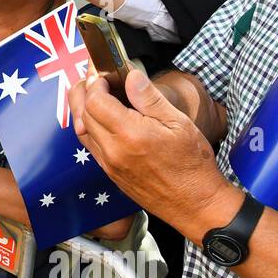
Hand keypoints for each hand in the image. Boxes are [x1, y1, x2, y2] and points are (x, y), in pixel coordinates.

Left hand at [67, 68, 231, 225]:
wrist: (195, 204)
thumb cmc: (192, 164)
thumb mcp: (178, 123)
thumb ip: (149, 98)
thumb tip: (130, 76)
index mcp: (130, 134)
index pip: (95, 100)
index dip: (97, 82)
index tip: (107, 73)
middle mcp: (112, 150)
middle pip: (83, 113)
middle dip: (86, 91)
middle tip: (99, 78)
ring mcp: (108, 164)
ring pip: (82, 130)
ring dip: (84, 108)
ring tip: (98, 93)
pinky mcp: (109, 173)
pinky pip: (90, 145)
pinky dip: (90, 127)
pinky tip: (104, 118)